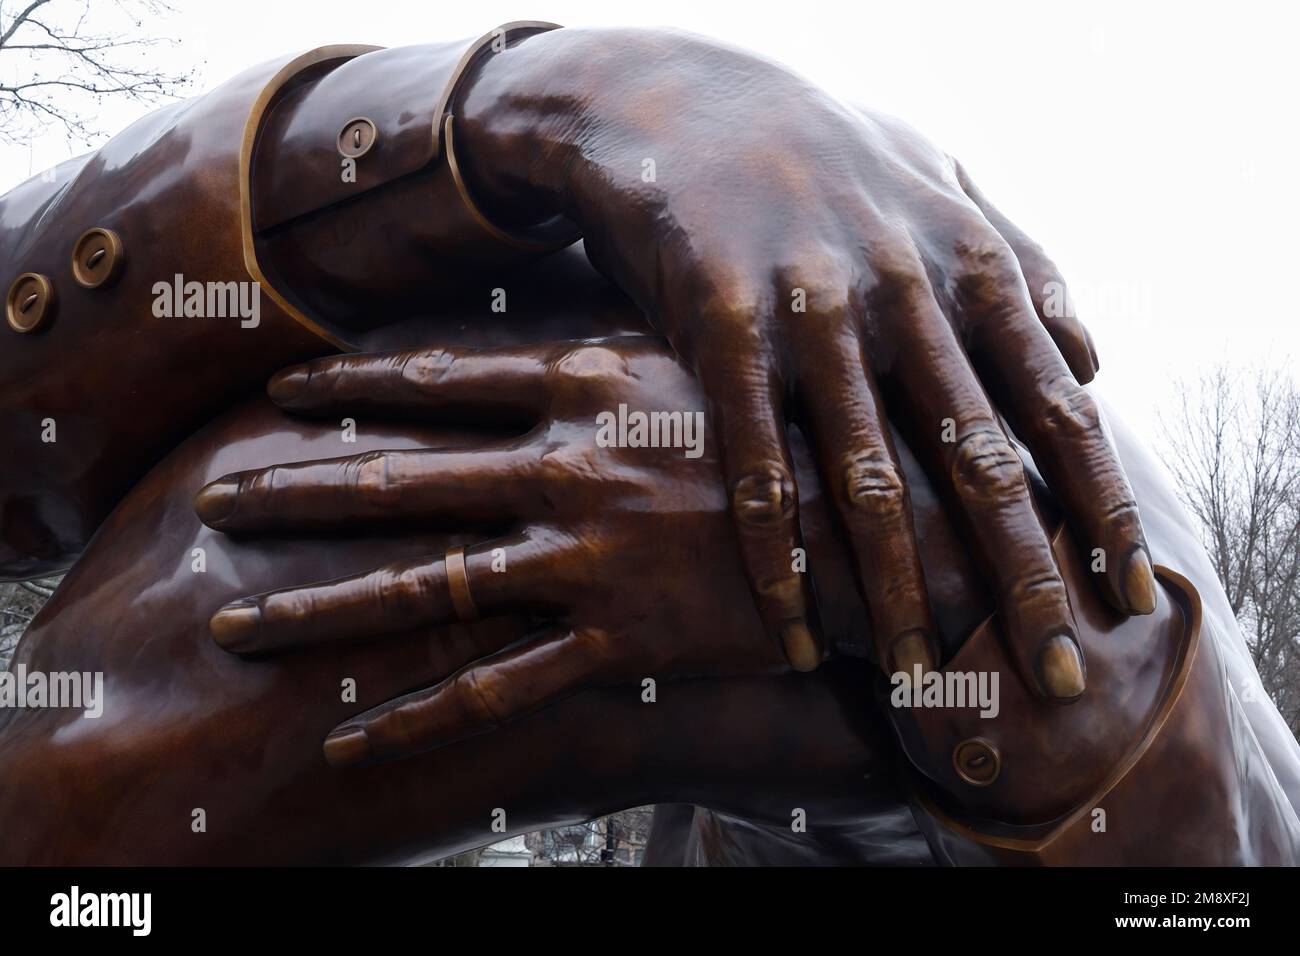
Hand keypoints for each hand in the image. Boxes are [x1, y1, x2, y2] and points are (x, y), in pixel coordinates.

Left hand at [195, 339, 791, 766]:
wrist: (877, 518)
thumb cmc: (789, 428)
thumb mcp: (700, 362)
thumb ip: (611, 352)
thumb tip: (534, 340)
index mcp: (589, 386)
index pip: (440, 378)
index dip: (351, 384)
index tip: (281, 391)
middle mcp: (569, 468)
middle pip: (401, 481)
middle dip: (294, 492)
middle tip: (212, 500)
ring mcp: (586, 559)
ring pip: (422, 588)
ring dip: (320, 607)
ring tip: (236, 623)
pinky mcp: (614, 640)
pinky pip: (494, 687)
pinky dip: (416, 717)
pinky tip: (347, 741)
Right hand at [451, 27, 1152, 695]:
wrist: (682, 100)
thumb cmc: (824, 157)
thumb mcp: (941, 182)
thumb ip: (1025, 267)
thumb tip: (1095, 363)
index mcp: (967, 262)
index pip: (1057, 409)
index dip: (1101, 509)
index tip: (1132, 594)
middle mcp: (903, 292)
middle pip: (979, 465)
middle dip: (1026, 580)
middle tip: (1057, 677)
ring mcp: (812, 314)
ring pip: (868, 483)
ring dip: (899, 593)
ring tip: (925, 680)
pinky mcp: (722, 333)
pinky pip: (758, 469)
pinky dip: (778, 561)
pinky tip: (796, 630)